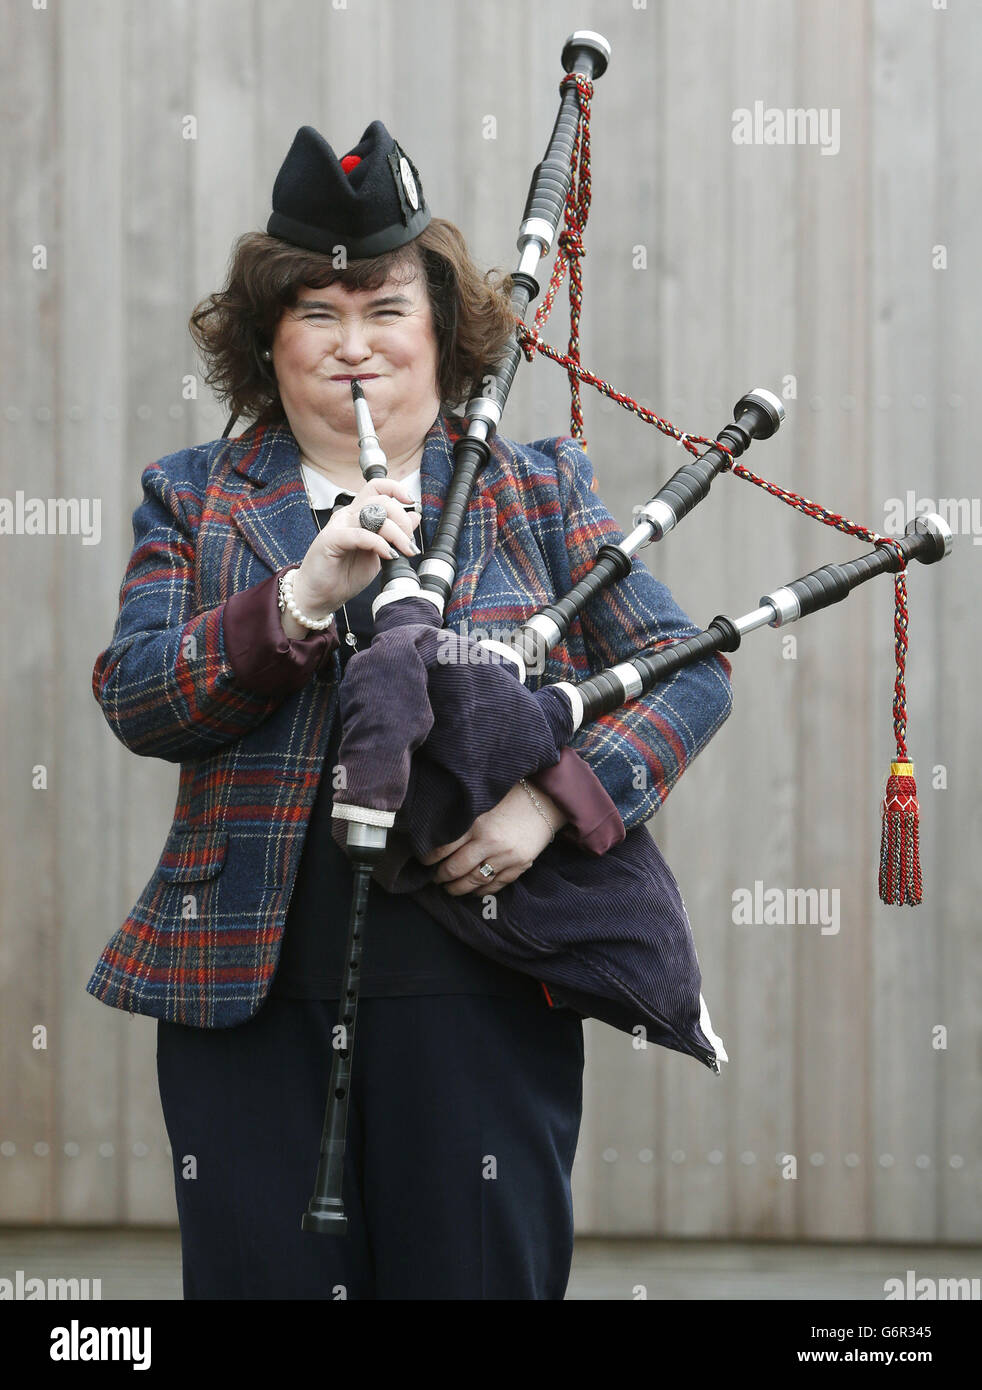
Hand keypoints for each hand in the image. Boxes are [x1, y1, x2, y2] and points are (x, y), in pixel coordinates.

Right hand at [292, 476, 421, 621]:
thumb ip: (394, 535)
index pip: (376, 488)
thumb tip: (415, 516)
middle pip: (380, 500)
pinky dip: (378, 544)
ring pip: (373, 515)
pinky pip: (360, 534)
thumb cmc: (344, 575)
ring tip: (402, 551)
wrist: (320, 595)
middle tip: (408, 543)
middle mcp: (348, 516)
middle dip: (402, 520)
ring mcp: (339, 525)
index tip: (411, 501)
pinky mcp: (331, 539)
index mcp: (359, 515)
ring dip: (395, 534)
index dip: (395, 488)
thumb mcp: (379, 553)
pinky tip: (388, 555)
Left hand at [418, 781, 566, 894]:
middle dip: (441, 876)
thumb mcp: (483, 798)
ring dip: (457, 888)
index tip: (423, 860)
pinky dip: (481, 890)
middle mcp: (491, 842)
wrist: (548, 798)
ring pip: (474, 881)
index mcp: (477, 823)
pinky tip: (472, 890)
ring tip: (449, 887)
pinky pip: (496, 885)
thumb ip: (462, 814)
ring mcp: (507, 857)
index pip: (443, 848)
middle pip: (456, 869)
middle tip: (434, 877)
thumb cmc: (513, 793)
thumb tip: (435, 827)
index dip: (428, 857)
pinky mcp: (520, 865)